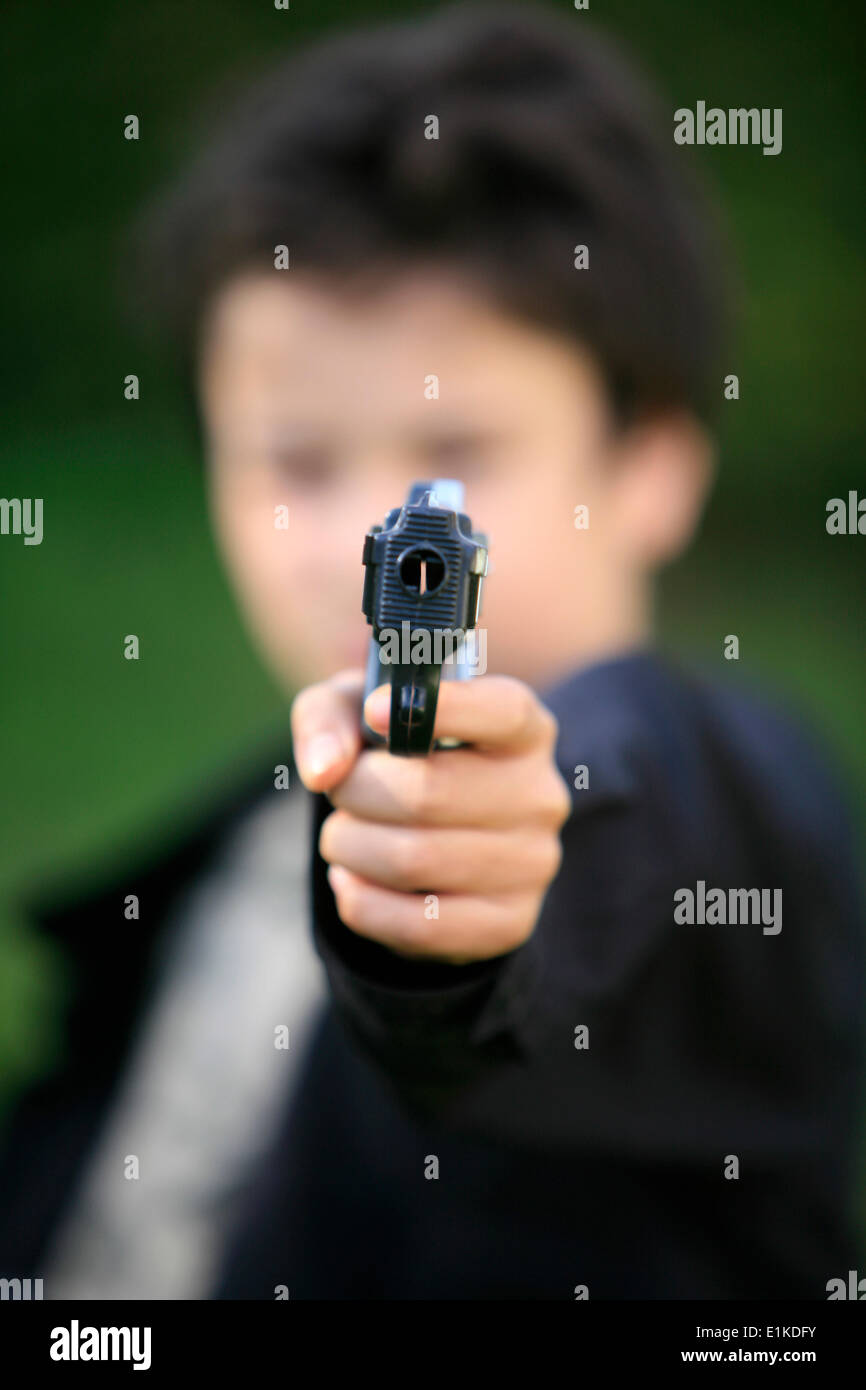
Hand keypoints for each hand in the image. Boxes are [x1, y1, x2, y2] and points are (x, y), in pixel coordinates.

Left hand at [290, 669, 571, 964]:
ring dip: (350, 848)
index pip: (502, 712)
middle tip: (340, 792)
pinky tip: (351, 881)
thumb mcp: (358, 717)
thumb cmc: (395, 761)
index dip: (440, 709)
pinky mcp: (509, 923)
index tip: (375, 710)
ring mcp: (532, 864)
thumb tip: (325, 769)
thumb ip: (330, 718)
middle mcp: (539, 795)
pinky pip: (418, 925)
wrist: (430, 843)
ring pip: (412, 861)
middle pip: (427, 793)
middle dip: (356, 792)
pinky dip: (362, 903)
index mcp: (523, 730)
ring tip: (345, 837)